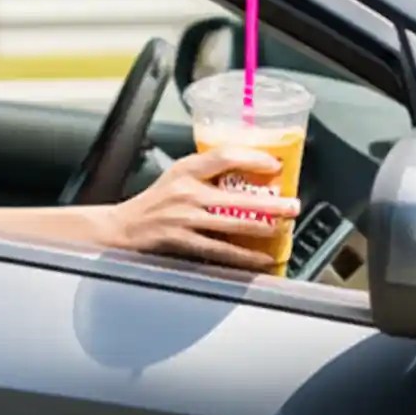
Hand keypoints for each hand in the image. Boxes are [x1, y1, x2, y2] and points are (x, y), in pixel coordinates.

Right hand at [96, 147, 301, 270]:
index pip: (224, 156)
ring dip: (263, 228)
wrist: (122, 228)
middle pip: (237, 196)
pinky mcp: (182, 241)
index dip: (253, 159)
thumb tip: (250, 174)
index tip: (275, 165)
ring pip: (233, 224)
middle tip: (293, 206)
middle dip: (271, 203)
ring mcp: (184, 218)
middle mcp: (186, 192)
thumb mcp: (176, 177)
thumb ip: (206, 174)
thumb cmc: (154, 202)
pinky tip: (262, 258)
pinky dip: (244, 256)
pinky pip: (220, 250)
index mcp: (185, 170)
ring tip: (283, 229)